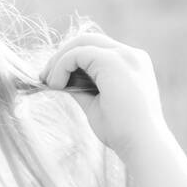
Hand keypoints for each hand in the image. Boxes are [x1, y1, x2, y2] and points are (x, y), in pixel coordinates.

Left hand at [41, 25, 168, 159]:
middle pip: (88, 40)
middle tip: (44, 77)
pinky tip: (56, 84)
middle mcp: (131, 55)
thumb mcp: (96, 104)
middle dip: (62, 56)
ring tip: (48, 82)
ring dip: (59, 60)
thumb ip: (82, 88)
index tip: (54, 79)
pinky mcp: (113, 61)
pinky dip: (61, 65)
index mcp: (132, 64)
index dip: (72, 60)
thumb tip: (60, 79)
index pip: (97, 50)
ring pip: (82, 42)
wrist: (142, 145)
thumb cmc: (122, 132)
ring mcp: (125, 56)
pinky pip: (78, 53)